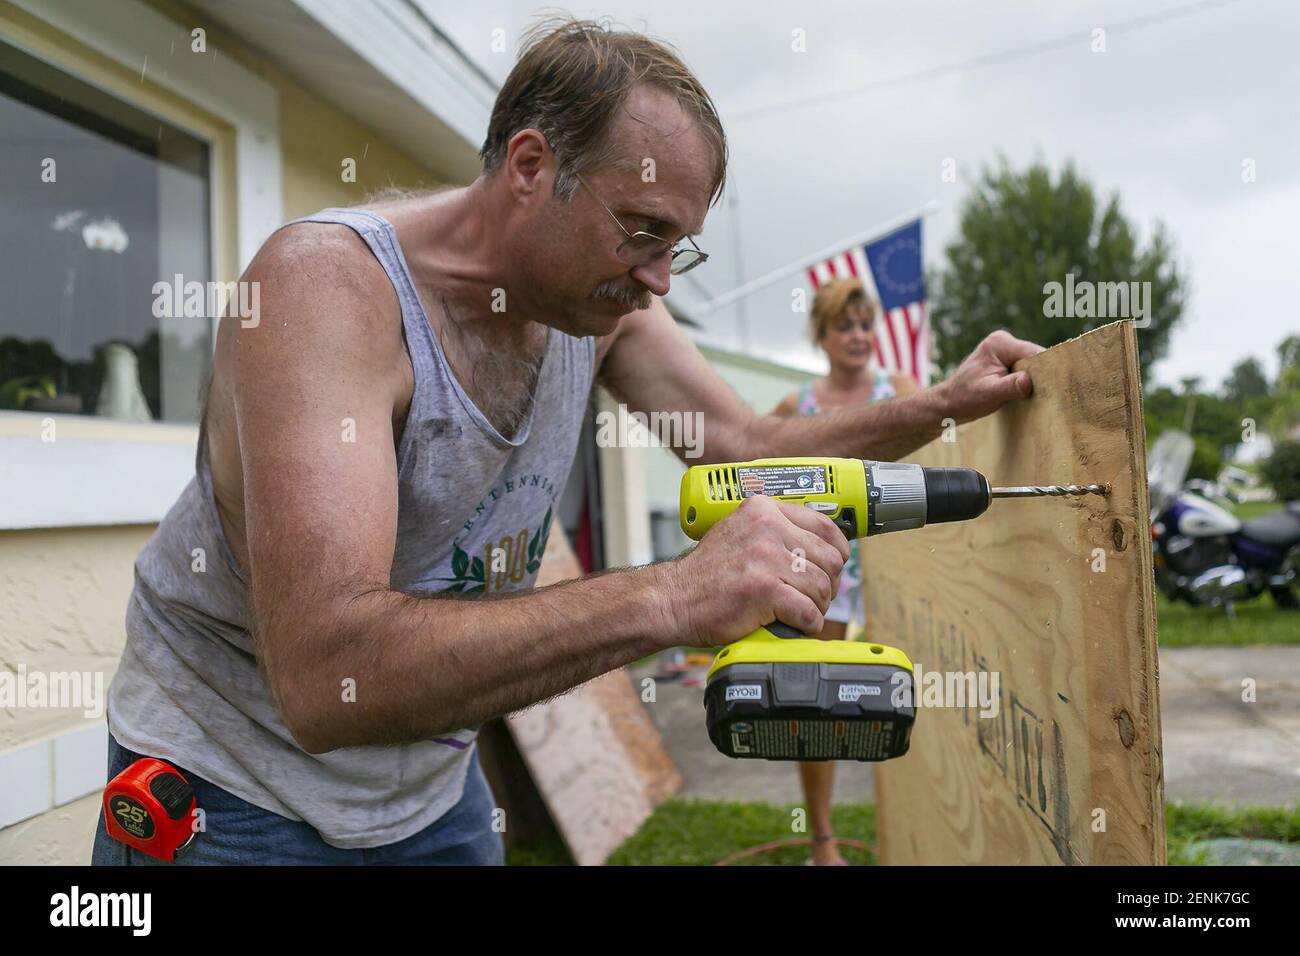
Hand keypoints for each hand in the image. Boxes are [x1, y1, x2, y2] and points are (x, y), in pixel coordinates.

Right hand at [663, 496, 849, 646]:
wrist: (673, 599)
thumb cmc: (707, 574)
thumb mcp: (739, 533)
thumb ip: (775, 531)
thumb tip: (820, 546)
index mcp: (763, 510)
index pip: (825, 525)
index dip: (837, 551)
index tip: (833, 566)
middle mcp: (767, 528)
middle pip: (830, 559)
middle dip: (828, 583)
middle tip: (814, 596)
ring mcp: (766, 559)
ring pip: (822, 587)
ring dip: (816, 607)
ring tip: (799, 612)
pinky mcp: (765, 590)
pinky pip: (808, 612)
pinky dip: (807, 625)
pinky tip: (794, 625)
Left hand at [936, 330, 1043, 424]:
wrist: (949, 403)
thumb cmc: (965, 398)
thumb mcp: (989, 394)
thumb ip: (1010, 386)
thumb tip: (1028, 381)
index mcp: (1000, 343)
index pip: (1034, 353)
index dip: (1046, 369)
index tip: (1057, 386)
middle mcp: (1004, 341)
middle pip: (1036, 358)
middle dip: (1041, 375)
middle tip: (1050, 394)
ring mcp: (1006, 351)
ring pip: (1033, 365)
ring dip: (1035, 380)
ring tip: (1040, 396)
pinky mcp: (1007, 361)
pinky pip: (1026, 369)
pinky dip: (1029, 381)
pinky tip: (1029, 394)